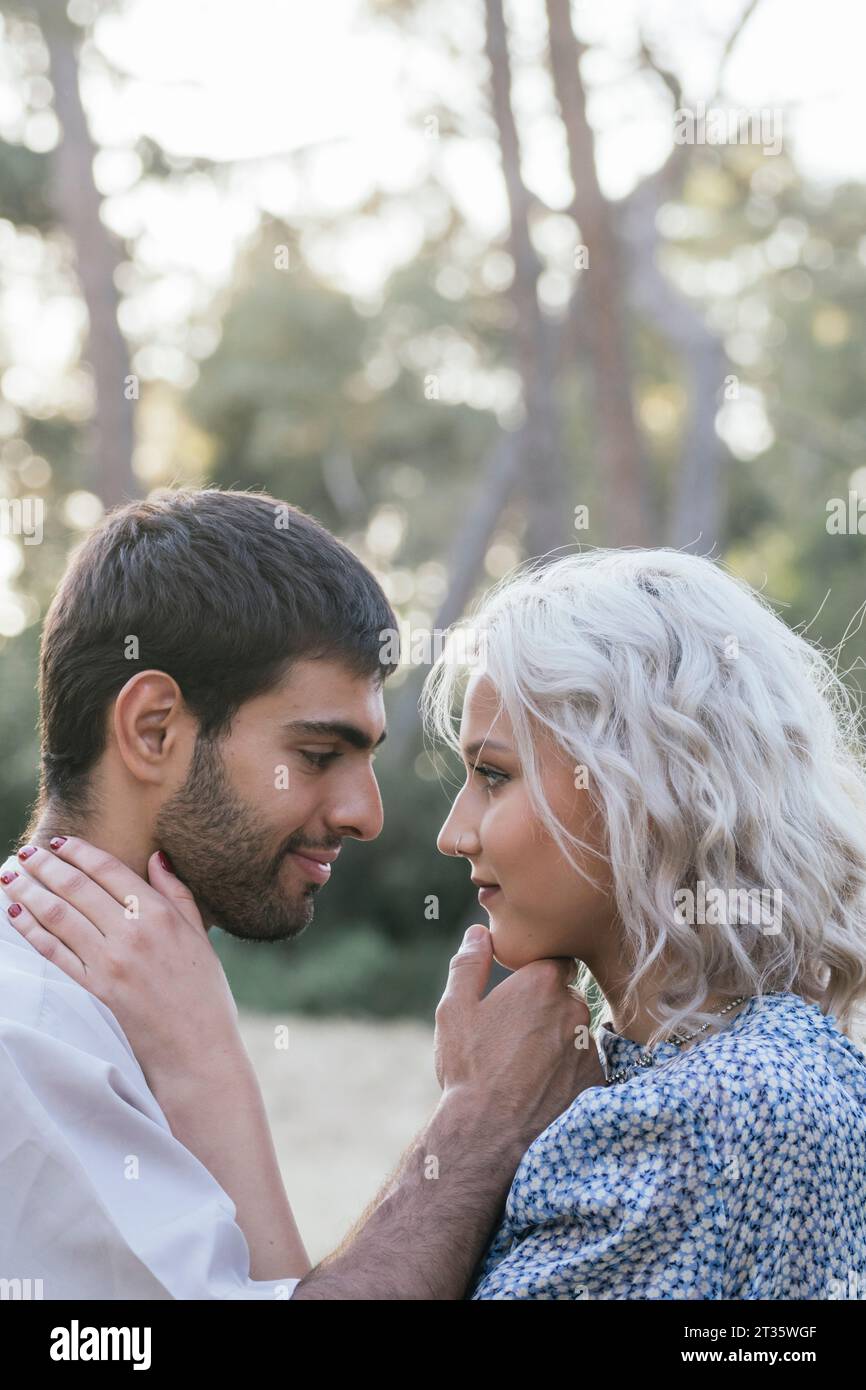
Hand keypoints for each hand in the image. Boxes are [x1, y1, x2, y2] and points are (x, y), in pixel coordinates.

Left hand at [3, 838, 244, 1093]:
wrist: (198, 1049)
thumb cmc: (204, 991)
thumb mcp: (200, 934)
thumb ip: (177, 892)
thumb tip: (157, 856)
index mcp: (160, 913)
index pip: (109, 870)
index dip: (79, 852)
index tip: (59, 842)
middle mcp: (132, 933)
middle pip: (77, 888)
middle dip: (46, 867)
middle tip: (27, 853)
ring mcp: (110, 962)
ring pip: (59, 916)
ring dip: (30, 893)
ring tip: (11, 877)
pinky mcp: (95, 989)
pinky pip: (55, 953)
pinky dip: (32, 931)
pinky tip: (16, 915)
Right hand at [433, 924, 605, 1154]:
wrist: (490, 1133)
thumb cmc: (469, 1067)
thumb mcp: (455, 1009)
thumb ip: (469, 963)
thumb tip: (478, 933)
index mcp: (541, 981)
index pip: (553, 960)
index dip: (535, 974)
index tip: (517, 992)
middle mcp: (574, 1005)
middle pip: (565, 995)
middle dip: (545, 1007)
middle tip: (513, 1035)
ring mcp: (589, 1043)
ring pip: (574, 1030)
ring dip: (557, 1040)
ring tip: (523, 1067)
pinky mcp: (597, 1077)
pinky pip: (584, 1063)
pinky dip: (567, 1070)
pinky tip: (540, 1087)